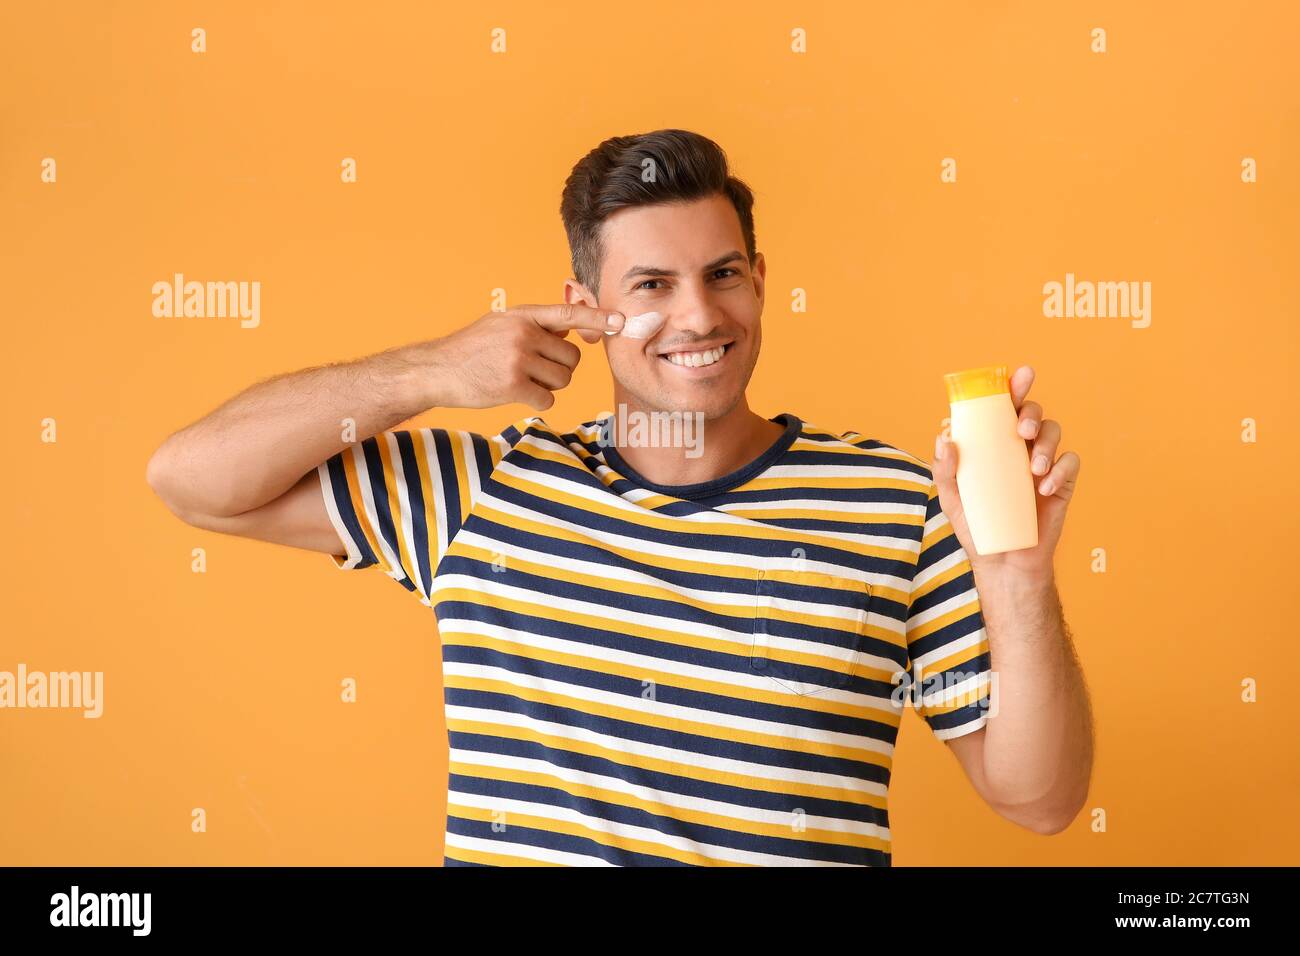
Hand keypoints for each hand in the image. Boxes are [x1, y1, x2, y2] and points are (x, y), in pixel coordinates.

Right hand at [428, 304, 623, 409]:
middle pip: (571, 357)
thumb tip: (570, 329)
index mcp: (523, 315)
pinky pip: (548, 398)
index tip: (621, 321)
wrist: (436, 370)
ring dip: (548, 386)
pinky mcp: (513, 385)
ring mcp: (518, 359)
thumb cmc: (471, 350)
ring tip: (520, 379)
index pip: (569, 313)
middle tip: (533, 369)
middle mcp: (524, 333)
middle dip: (559, 368)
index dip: (598, 317)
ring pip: (562, 379)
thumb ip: (534, 325)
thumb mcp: (501, 324)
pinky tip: (515, 394)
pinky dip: (537, 401)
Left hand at [930, 365, 1080, 581]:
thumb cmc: (976, 525)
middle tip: (1022, 430)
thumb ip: (945, 470)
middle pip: (1032, 412)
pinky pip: (1070, 463)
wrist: (1004, 561)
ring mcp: (1042, 463)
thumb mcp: (952, 499)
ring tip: (1034, 469)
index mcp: (993, 442)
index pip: (1002, 407)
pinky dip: (1060, 470)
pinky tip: (1044, 488)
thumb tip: (945, 438)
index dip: (1012, 387)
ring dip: (1047, 444)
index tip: (1018, 377)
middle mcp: (1019, 446)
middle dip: (1031, 412)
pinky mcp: (1062, 482)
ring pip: (1054, 432)